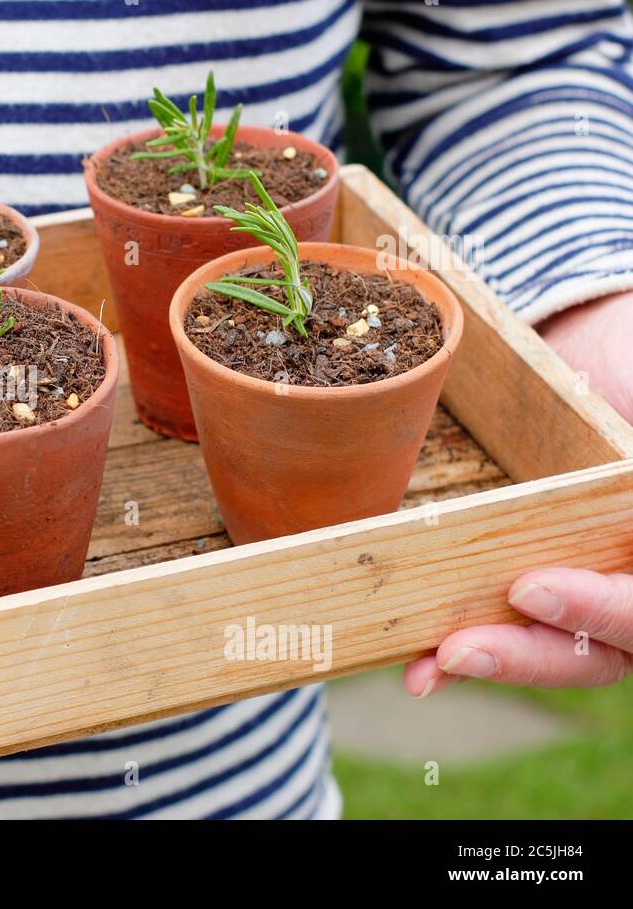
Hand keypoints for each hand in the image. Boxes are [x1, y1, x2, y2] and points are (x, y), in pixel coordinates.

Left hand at [405, 291, 632, 695]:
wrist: (602, 362)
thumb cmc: (630, 370)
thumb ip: (631, 421)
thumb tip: (624, 448)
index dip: (602, 608)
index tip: (528, 587)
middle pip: (607, 650)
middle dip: (531, 651)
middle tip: (460, 647)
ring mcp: (595, 597)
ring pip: (561, 654)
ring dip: (493, 664)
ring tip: (429, 667)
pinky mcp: (538, 594)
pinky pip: (513, 634)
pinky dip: (467, 652)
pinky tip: (419, 667)